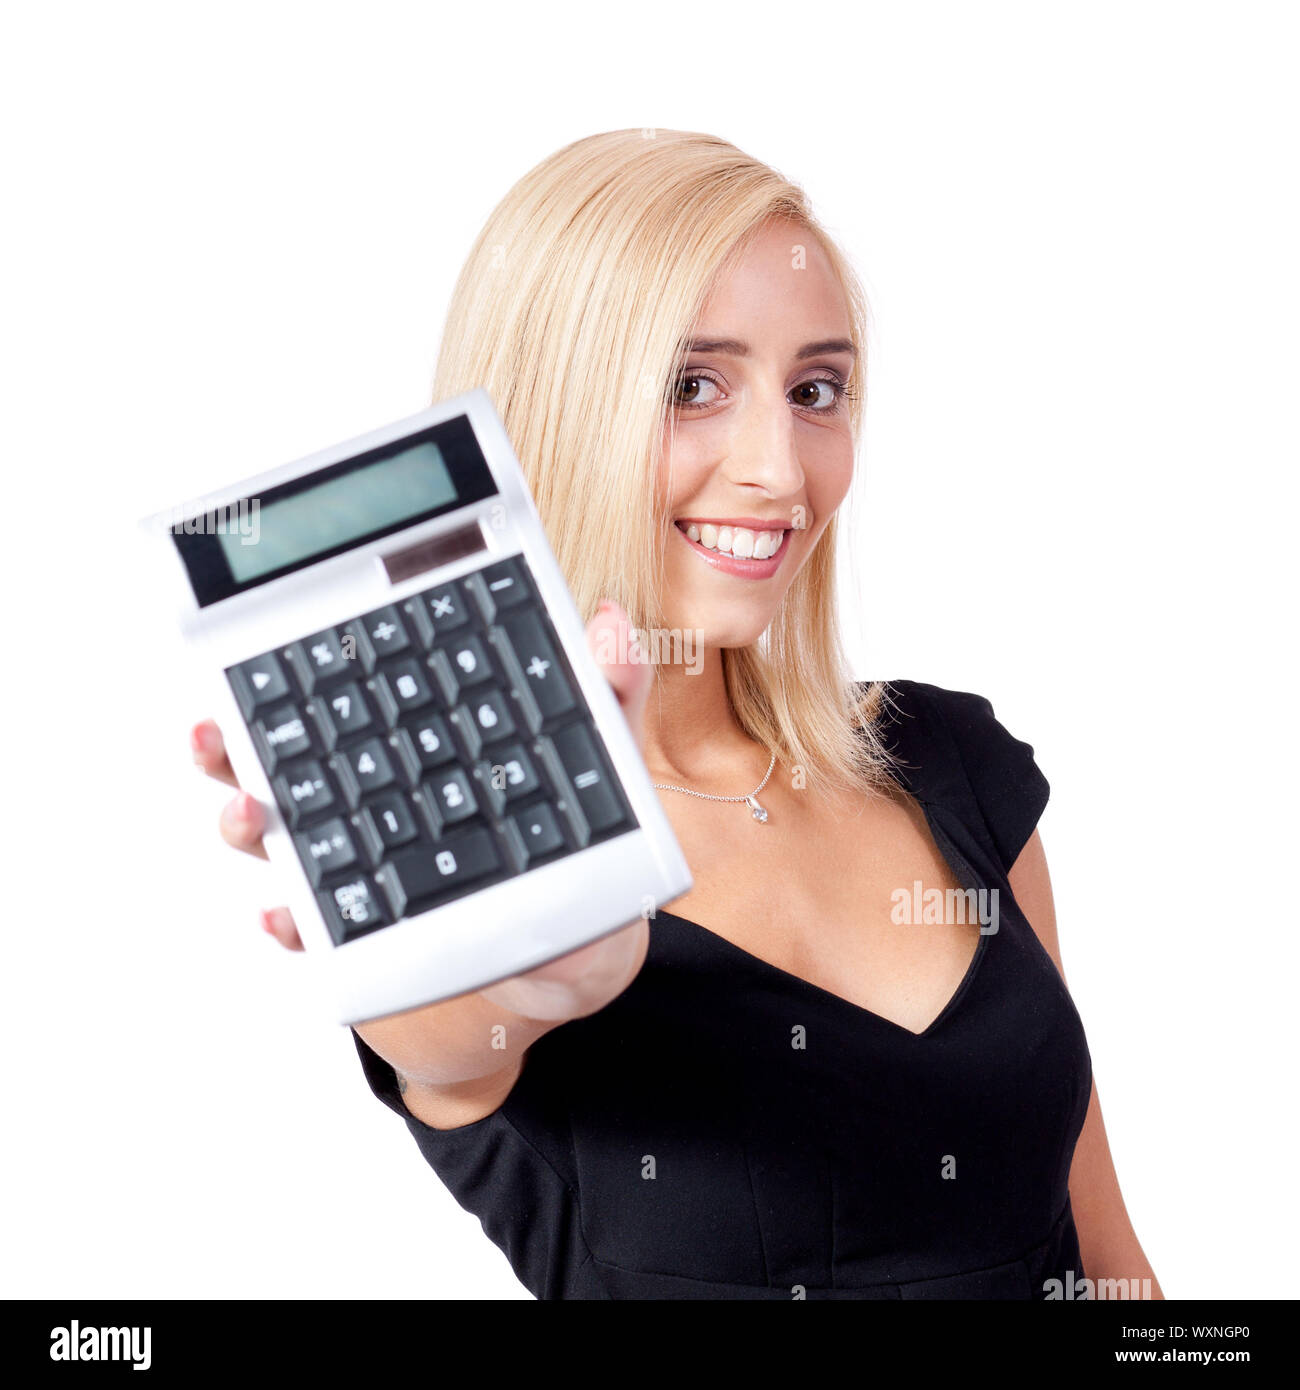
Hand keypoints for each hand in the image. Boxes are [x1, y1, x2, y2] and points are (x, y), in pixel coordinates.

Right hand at [191, 599, 654, 990]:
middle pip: (279, 765)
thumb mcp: (595, 753)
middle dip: (231, 748)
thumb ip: (604, 691)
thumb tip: (614, 620)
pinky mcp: (378, 934)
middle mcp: (369, 800)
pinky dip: (295, 923)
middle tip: (214, 730)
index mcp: (407, 742)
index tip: (255, 646)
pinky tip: (284, 913)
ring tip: (253, 808)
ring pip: (285, 841)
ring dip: (249, 824)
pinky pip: (323, 932)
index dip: (288, 672)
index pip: (338, 699)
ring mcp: (365, 866)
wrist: (589, 938)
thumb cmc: (576, 828)